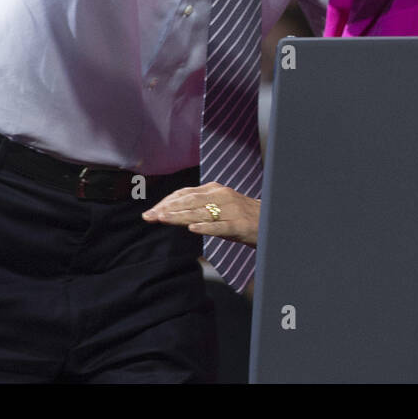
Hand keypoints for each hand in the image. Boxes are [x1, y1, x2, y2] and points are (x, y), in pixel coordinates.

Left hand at [143, 183, 259, 246]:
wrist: (268, 220)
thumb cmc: (239, 215)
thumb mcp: (218, 206)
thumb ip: (197, 207)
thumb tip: (169, 211)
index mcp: (214, 190)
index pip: (185, 194)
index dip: (166, 202)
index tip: (150, 212)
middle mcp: (221, 196)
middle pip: (190, 201)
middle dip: (167, 209)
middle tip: (149, 216)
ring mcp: (231, 210)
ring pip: (201, 212)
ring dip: (180, 216)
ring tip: (163, 219)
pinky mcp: (239, 225)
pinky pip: (220, 226)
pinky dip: (205, 227)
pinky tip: (192, 229)